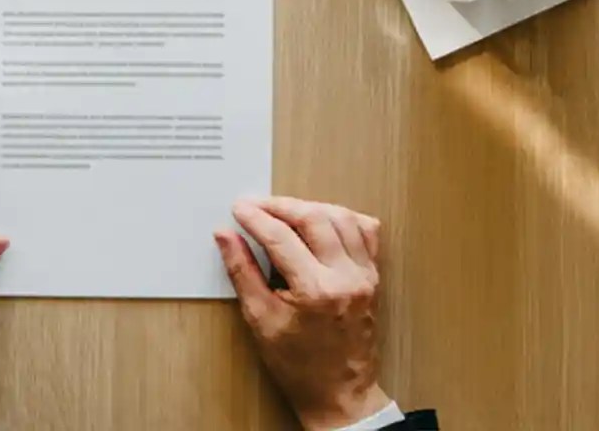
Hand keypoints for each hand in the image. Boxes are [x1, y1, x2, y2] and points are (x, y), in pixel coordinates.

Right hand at [215, 198, 389, 430]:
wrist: (339, 393)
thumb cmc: (298, 365)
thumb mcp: (260, 320)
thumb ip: (242, 272)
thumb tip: (226, 236)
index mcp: (315, 291)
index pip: (280, 237)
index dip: (256, 218)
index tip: (239, 209)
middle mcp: (346, 278)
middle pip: (314, 218)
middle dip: (281, 206)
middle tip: (258, 206)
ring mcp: (365, 276)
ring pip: (342, 217)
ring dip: (311, 207)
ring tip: (285, 211)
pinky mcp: (373, 277)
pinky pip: (366, 231)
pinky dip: (343, 218)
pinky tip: (323, 221)